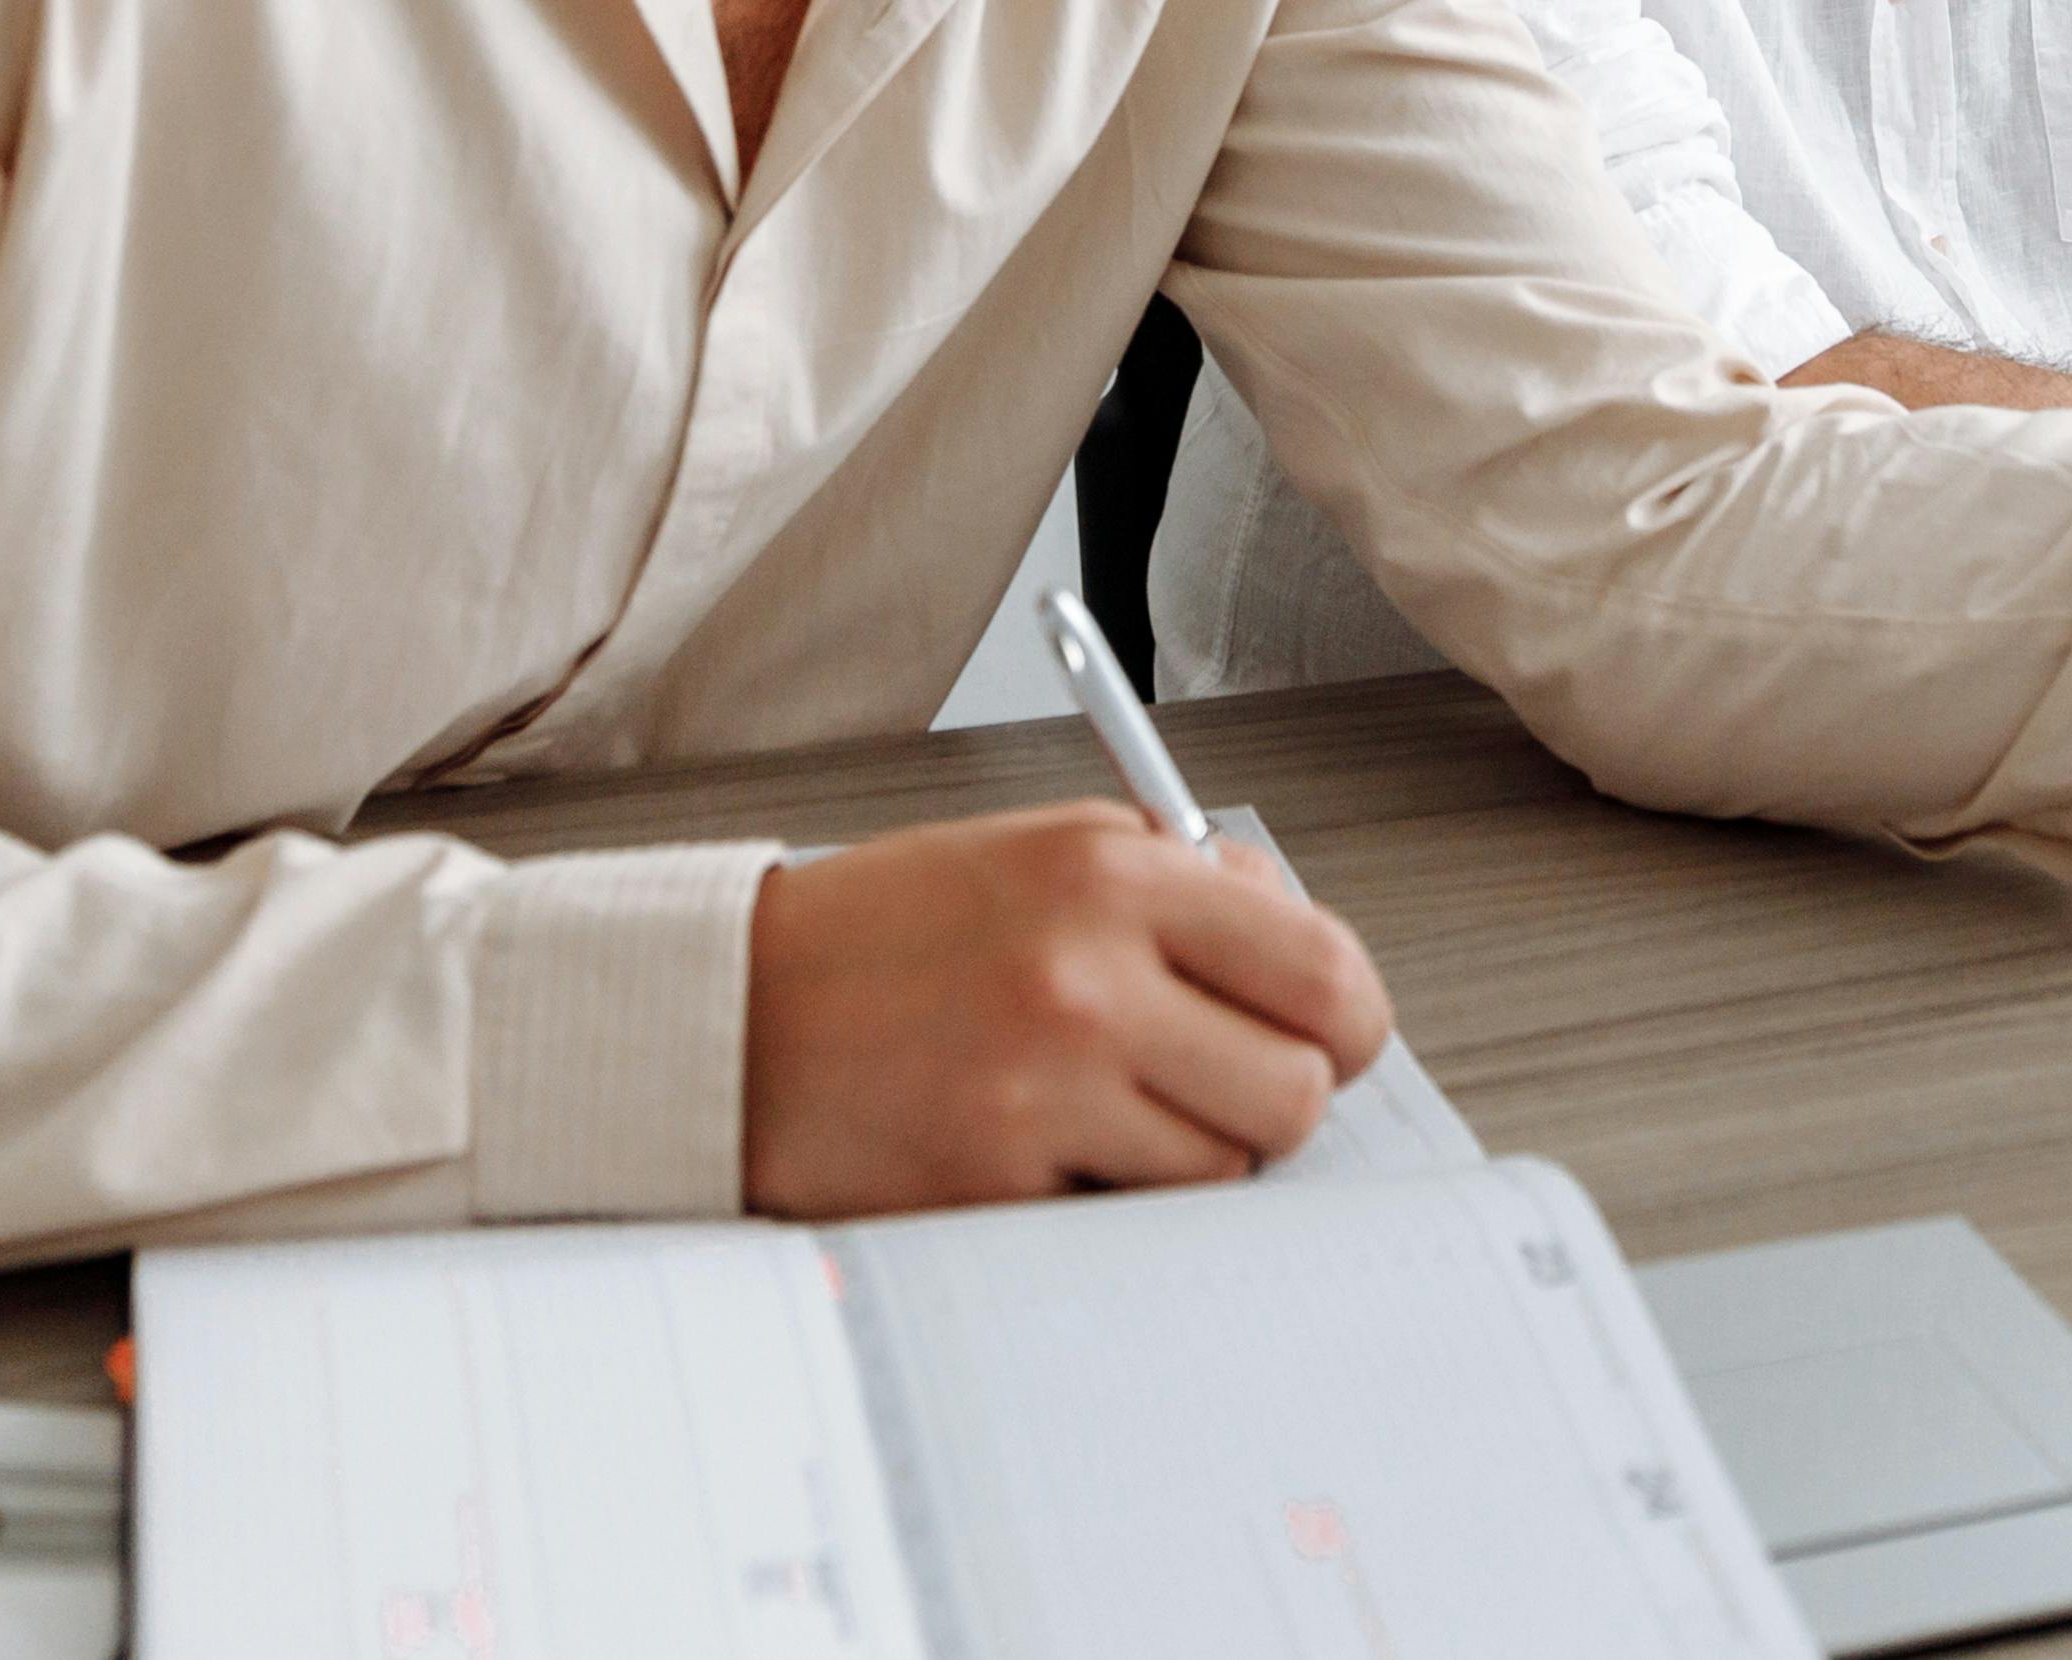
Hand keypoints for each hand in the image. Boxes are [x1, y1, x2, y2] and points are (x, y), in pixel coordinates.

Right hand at [741, 804, 1392, 1213]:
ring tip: (1100, 1106)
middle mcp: (1087, 975)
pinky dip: (1102, 1195)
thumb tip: (1295, 935)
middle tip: (1215, 1082)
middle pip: (1299, 1090)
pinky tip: (1036, 1144)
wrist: (726, 1014)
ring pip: (1222, 1168)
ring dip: (1184, 1152)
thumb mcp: (1038, 852)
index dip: (1346, 1021)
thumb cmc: (884, 935)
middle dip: (1273, 1097)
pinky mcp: (996, 1186)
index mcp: (1112, 874)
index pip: (1324, 969)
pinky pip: (1126, 1218)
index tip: (1325, 1034)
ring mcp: (1042, 1089)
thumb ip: (1178, 885)